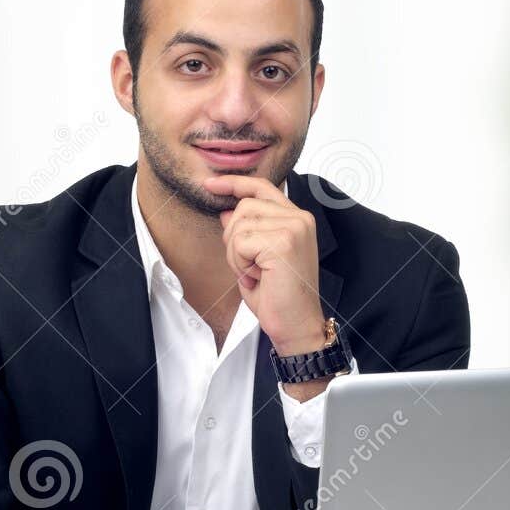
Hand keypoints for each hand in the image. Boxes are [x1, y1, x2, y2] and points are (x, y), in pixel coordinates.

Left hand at [203, 174, 324, 356]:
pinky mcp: (283, 242)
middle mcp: (299, 219)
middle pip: (244, 207)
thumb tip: (226, 212)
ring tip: (256, 274)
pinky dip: (240, 264)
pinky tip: (257, 278)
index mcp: (297, 219)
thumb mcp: (256, 259)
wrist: (296, 326)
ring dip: (237, 255)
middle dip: (234, 239)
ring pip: (239, 224)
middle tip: (250, 267)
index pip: (262, 188)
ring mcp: (293, 228)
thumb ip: (246, 232)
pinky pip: (240, 243)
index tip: (211, 183)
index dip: (234, 183)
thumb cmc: (279, 297)